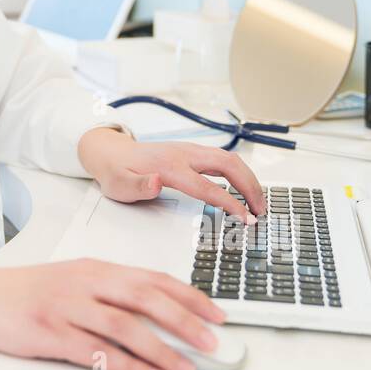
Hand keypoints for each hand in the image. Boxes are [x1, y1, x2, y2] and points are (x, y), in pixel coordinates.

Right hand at [0, 259, 226, 369]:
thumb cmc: (24, 291)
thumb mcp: (72, 280)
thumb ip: (110, 290)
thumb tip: (156, 308)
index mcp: (94, 268)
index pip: (152, 278)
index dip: (188, 295)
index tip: (215, 312)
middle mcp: (84, 283)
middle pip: (146, 299)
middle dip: (185, 321)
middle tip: (212, 341)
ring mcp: (67, 308)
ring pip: (126, 327)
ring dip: (162, 350)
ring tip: (186, 369)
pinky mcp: (51, 334)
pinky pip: (98, 352)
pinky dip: (129, 366)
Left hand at [78, 129, 266, 221]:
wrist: (110, 152)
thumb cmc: (115, 172)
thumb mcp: (119, 185)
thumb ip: (138, 186)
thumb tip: (156, 183)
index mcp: (169, 166)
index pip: (208, 186)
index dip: (230, 203)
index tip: (246, 218)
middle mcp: (183, 154)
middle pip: (228, 164)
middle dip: (249, 186)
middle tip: (261, 211)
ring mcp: (189, 151)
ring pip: (228, 159)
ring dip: (248, 178)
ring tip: (258, 202)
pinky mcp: (191, 153)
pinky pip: (221, 160)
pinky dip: (238, 173)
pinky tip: (243, 188)